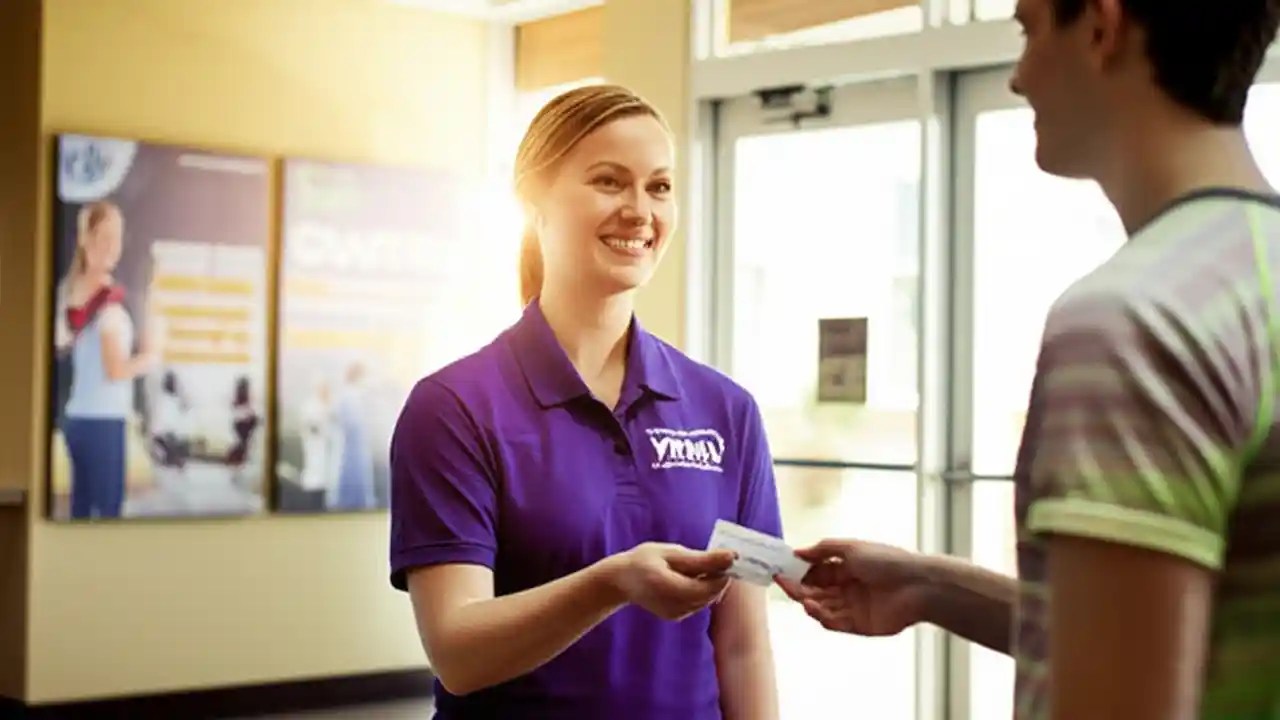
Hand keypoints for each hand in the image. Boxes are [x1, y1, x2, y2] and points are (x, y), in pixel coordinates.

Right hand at [610, 543, 735, 620]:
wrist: (621, 580)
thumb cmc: (644, 560)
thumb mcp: (671, 553)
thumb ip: (702, 559)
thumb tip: (732, 557)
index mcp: (669, 587)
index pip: (709, 587)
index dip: (723, 574)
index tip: (728, 557)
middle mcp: (673, 606)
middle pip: (710, 595)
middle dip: (718, 578)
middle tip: (716, 558)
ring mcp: (675, 614)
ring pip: (706, 600)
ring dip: (709, 584)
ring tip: (696, 566)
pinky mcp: (675, 617)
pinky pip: (697, 603)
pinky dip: (699, 591)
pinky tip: (688, 578)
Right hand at [775, 539, 929, 636]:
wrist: (917, 586)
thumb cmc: (886, 561)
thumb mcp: (851, 547)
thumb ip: (822, 550)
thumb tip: (797, 552)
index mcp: (846, 567)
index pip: (815, 572)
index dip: (799, 571)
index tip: (782, 569)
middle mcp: (847, 587)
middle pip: (815, 591)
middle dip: (798, 587)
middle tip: (782, 583)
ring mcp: (852, 607)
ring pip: (822, 607)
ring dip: (808, 602)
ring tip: (800, 597)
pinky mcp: (858, 625)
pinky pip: (834, 623)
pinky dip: (821, 616)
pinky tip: (812, 608)